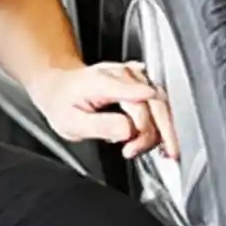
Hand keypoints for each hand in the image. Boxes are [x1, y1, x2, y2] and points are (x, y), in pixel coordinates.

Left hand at [28, 62, 180, 159]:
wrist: (60, 86)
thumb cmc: (65, 103)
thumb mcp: (71, 121)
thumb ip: (100, 125)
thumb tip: (128, 130)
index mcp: (101, 81)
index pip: (131, 96)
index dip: (142, 118)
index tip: (141, 138)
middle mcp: (122, 74)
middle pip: (152, 101)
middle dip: (150, 132)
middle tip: (135, 151)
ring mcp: (135, 76)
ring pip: (160, 102)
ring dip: (161, 129)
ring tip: (147, 149)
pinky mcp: (142, 82)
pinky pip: (161, 102)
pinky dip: (164, 122)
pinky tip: (163, 139)